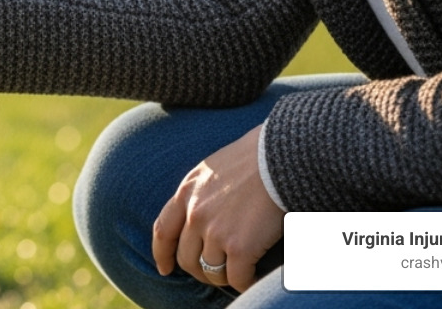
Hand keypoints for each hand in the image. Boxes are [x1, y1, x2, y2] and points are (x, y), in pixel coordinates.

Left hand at [152, 124, 282, 291]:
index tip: (165, 269)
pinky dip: (246, 283)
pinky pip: (237, 279)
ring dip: (224, 277)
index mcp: (186, 192)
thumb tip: (203, 215)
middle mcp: (195, 214)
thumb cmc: (255, 159)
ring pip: (211, 272)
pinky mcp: (239, 247)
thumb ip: (202, 193)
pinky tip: (254, 278)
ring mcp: (215, 232)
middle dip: (200, 271)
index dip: (162, 254)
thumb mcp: (213, 169)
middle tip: (216, 273)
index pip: (163, 230)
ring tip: (238, 273)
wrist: (279, 158)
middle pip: (187, 258)